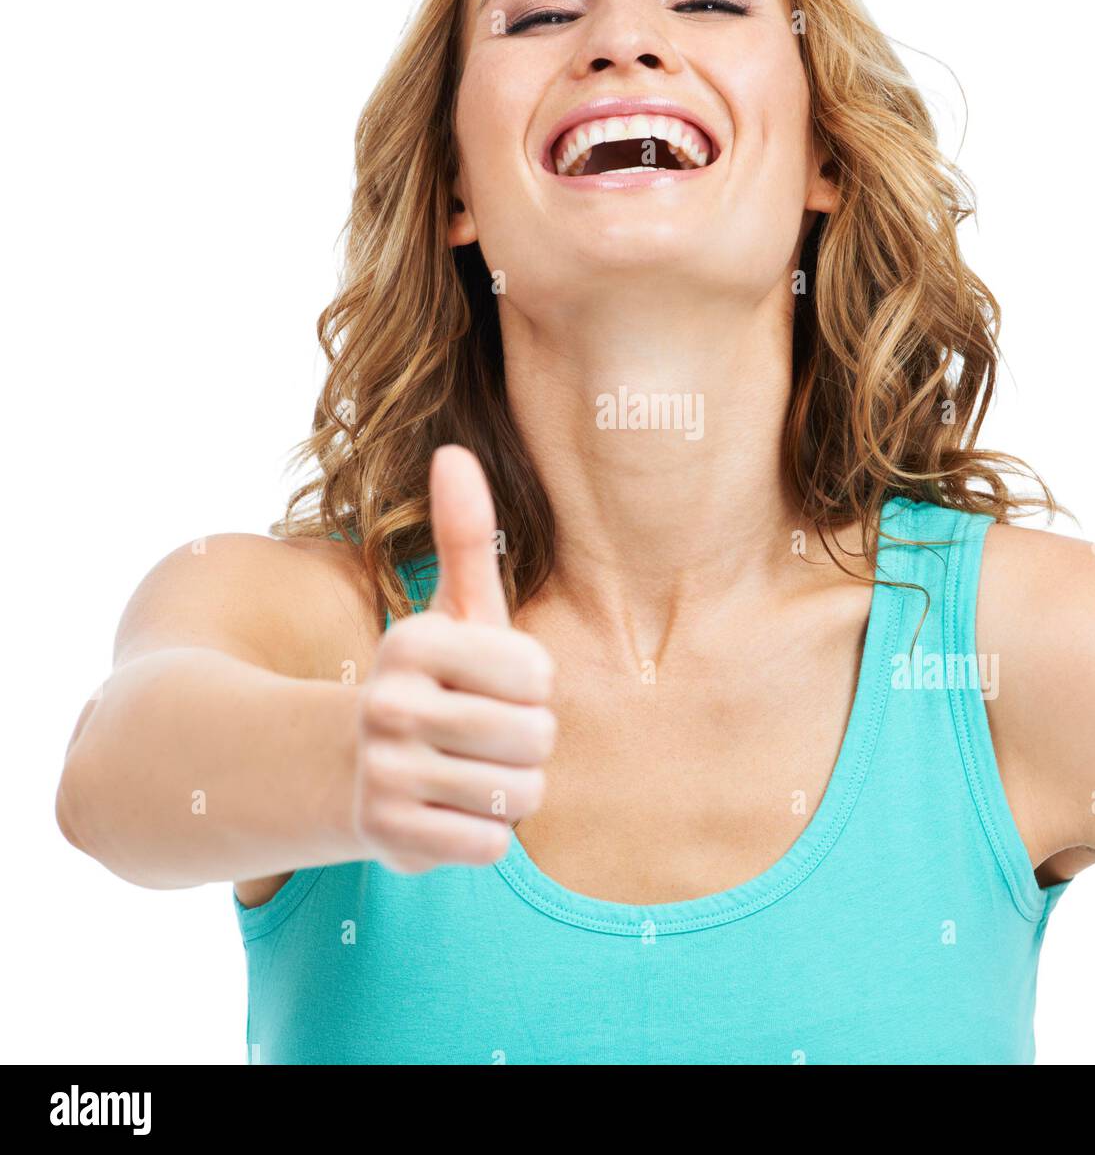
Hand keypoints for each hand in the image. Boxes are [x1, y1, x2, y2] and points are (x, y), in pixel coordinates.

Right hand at [353, 445, 555, 872]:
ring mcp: (384, 776)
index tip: (495, 682)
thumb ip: (466, 534)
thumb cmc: (437, 680)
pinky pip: (493, 845)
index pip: (538, 674)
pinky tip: (450, 811)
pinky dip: (485, 834)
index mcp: (415, 643)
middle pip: (536, 737)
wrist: (354, 767)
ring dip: (509, 789)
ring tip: (469, 771)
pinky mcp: (389, 840)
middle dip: (528, 741)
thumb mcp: (456, 610)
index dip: (532, 685)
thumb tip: (454, 450)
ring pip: (520, 796)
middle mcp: (389, 706)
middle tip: (484, 734)